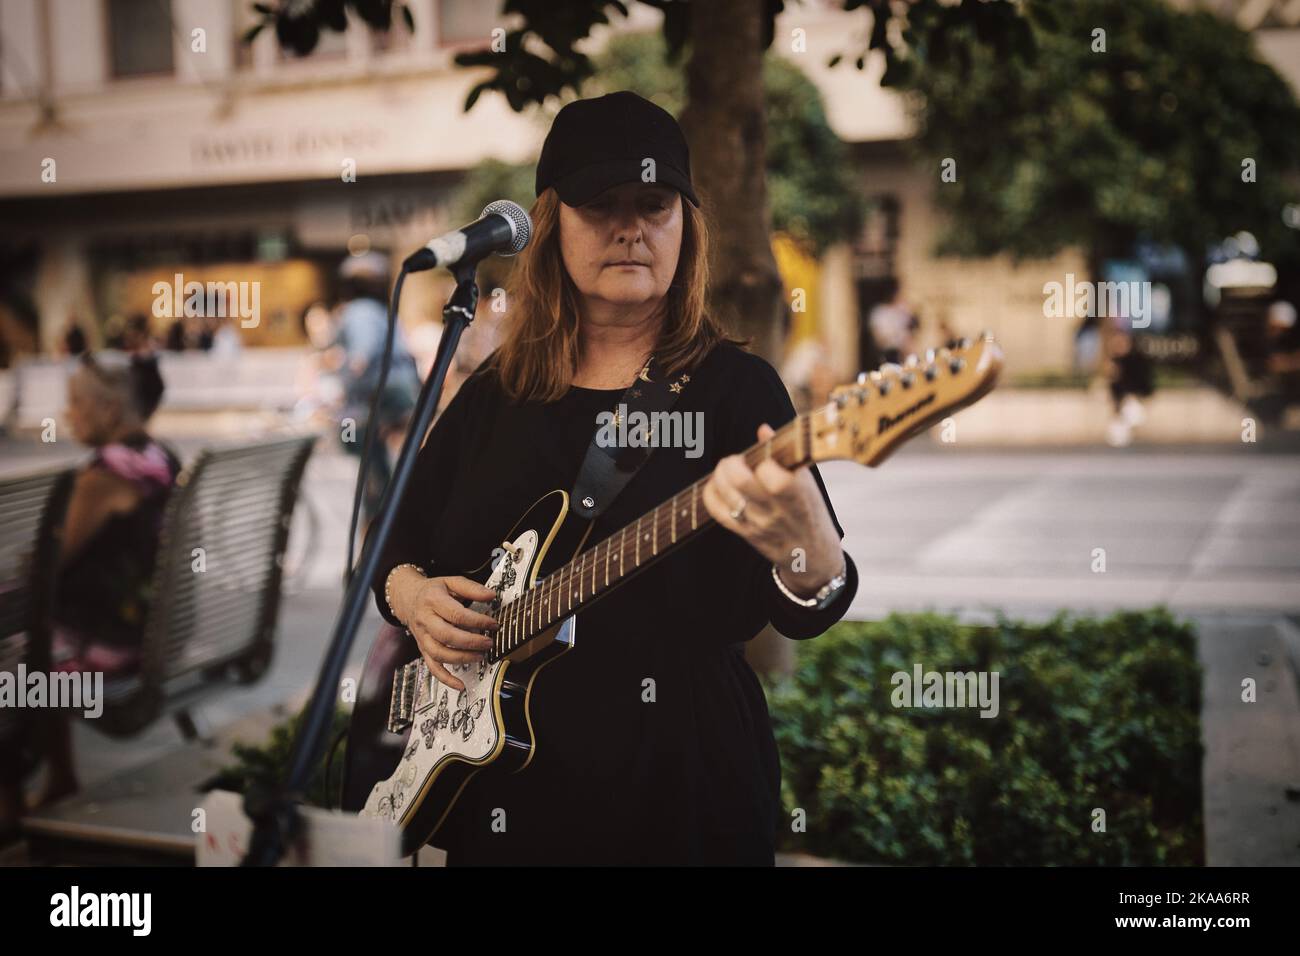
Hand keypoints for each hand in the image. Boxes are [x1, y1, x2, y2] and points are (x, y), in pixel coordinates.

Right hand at [393, 573, 497, 691]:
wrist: (408, 599)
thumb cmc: (433, 591)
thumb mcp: (451, 582)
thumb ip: (471, 588)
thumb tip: (491, 595)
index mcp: (433, 601)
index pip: (457, 614)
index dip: (477, 621)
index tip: (493, 624)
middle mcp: (425, 620)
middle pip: (447, 636)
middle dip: (471, 642)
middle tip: (488, 642)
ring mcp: (422, 637)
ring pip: (439, 653)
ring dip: (462, 658)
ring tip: (480, 656)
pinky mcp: (423, 649)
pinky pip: (432, 667)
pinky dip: (446, 679)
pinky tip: (460, 685)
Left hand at [702, 424, 844, 596]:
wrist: (810, 554)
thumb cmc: (809, 511)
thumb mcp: (807, 483)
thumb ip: (786, 456)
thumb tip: (763, 429)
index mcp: (797, 497)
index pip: (775, 479)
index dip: (765, 464)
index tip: (766, 461)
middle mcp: (776, 512)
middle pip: (741, 483)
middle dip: (732, 463)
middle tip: (737, 460)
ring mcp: (757, 523)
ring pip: (726, 495)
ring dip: (720, 475)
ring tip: (728, 469)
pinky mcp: (744, 532)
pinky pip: (717, 511)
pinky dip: (712, 492)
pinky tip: (718, 484)